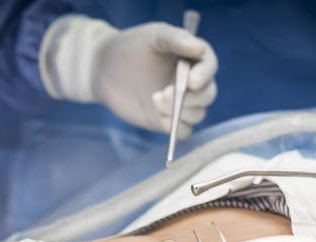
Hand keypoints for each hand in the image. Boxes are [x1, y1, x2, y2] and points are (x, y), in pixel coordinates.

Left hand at [40, 16, 217, 136]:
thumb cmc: (131, 46)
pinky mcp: (167, 120)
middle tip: (166, 92)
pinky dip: (176, 128)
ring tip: (155, 99)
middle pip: (207, 95)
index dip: (205, 75)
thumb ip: (176, 39)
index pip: (209, 67)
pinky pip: (184, 131)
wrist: (105, 68)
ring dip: (180, 112)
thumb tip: (200, 49)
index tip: (191, 81)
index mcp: (192, 58)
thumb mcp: (153, 36)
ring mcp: (180, 103)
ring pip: (197, 114)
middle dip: (191, 98)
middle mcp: (191, 82)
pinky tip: (158, 116)